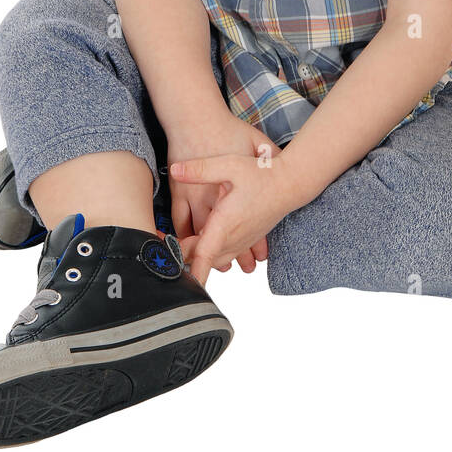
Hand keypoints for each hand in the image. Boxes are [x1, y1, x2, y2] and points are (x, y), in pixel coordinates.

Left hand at [169, 149, 290, 285]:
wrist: (290, 183)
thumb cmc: (262, 174)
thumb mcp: (230, 165)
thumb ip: (201, 169)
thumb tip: (174, 171)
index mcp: (226, 223)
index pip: (204, 256)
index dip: (193, 273)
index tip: (181, 286)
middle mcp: (234, 238)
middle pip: (202, 258)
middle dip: (183, 255)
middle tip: (161, 242)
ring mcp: (241, 242)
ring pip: (214, 258)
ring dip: (198, 254)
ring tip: (180, 243)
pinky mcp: (246, 241)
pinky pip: (225, 255)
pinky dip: (211, 253)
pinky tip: (203, 242)